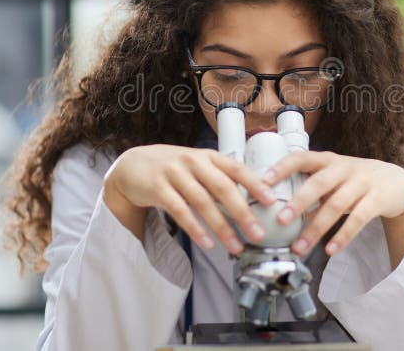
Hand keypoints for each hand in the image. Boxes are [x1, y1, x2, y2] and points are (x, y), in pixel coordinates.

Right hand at [104, 145, 276, 254]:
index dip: (255, 184)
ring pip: (203, 203)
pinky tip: (207, 243)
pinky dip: (195, 229)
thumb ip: (219, 178)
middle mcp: (193, 162)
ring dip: (221, 227)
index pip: (236, 168)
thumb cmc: (172, 168)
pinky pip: (180, 211)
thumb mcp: (198, 165)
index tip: (271, 201)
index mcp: (208, 156)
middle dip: (242, 213)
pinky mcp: (158, 188)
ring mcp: (174, 173)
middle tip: (257, 233)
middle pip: (223, 188)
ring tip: (235, 246)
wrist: (133, 164)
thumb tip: (250, 200)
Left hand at [264, 150, 403, 256]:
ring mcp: (362, 183)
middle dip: (298, 202)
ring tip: (299, 248)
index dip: (282, 167)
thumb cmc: (355, 181)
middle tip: (280, 220)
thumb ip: (310, 192)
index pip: (301, 158)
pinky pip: (359, 219)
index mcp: (327, 161)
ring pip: (336, 205)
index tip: (263, 182)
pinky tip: (330, 250)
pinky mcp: (378, 199)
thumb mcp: (333, 179)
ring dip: (316, 228)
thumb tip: (278, 212)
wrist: (396, 182)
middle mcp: (344, 168)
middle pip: (318, 183)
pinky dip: (343, 236)